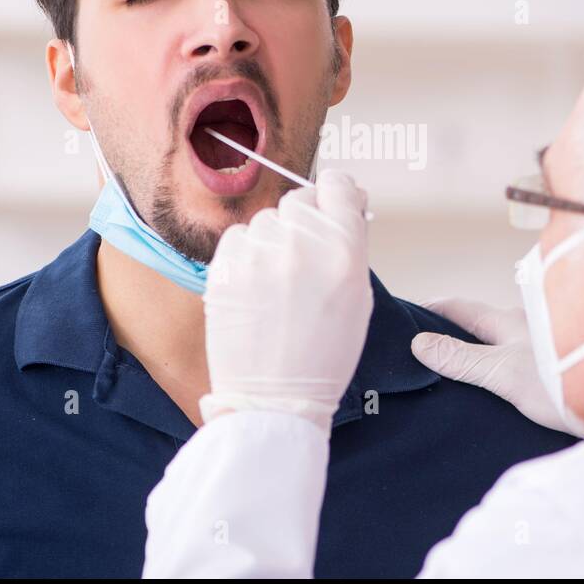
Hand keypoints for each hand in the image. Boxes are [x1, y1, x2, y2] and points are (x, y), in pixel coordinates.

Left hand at [200, 170, 373, 434]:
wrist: (274, 398)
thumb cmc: (322, 355)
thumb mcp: (358, 298)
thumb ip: (350, 246)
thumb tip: (344, 204)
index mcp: (344, 252)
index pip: (338, 185)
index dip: (338, 193)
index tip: (335, 202)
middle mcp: (301, 245)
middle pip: (301, 199)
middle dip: (305, 221)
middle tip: (305, 257)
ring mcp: (259, 254)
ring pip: (266, 220)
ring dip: (274, 240)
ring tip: (277, 284)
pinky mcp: (225, 266)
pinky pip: (237, 237)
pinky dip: (245, 255)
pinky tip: (254, 288)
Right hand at [411, 297, 580, 435]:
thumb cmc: (563, 380)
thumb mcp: (503, 372)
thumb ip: (462, 359)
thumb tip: (417, 342)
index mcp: (510, 321)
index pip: (463, 308)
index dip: (437, 308)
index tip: (412, 307)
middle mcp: (532, 323)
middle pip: (489, 320)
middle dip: (465, 326)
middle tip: (439, 336)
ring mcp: (552, 339)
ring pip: (515, 336)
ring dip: (495, 344)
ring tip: (477, 361)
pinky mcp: (570, 359)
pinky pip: (534, 353)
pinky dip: (518, 359)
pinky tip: (520, 376)